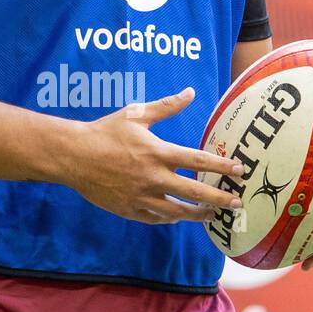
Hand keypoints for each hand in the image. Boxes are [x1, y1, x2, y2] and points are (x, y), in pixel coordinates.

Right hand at [70, 87, 245, 224]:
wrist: (73, 156)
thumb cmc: (105, 131)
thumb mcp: (136, 114)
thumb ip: (167, 106)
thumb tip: (190, 92)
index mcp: (157, 152)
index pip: (198, 161)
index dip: (221, 166)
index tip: (240, 170)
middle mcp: (152, 177)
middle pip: (194, 192)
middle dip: (219, 198)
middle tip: (237, 204)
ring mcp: (140, 196)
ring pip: (177, 212)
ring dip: (198, 215)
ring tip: (212, 216)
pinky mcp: (129, 209)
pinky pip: (155, 219)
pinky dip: (170, 219)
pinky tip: (179, 217)